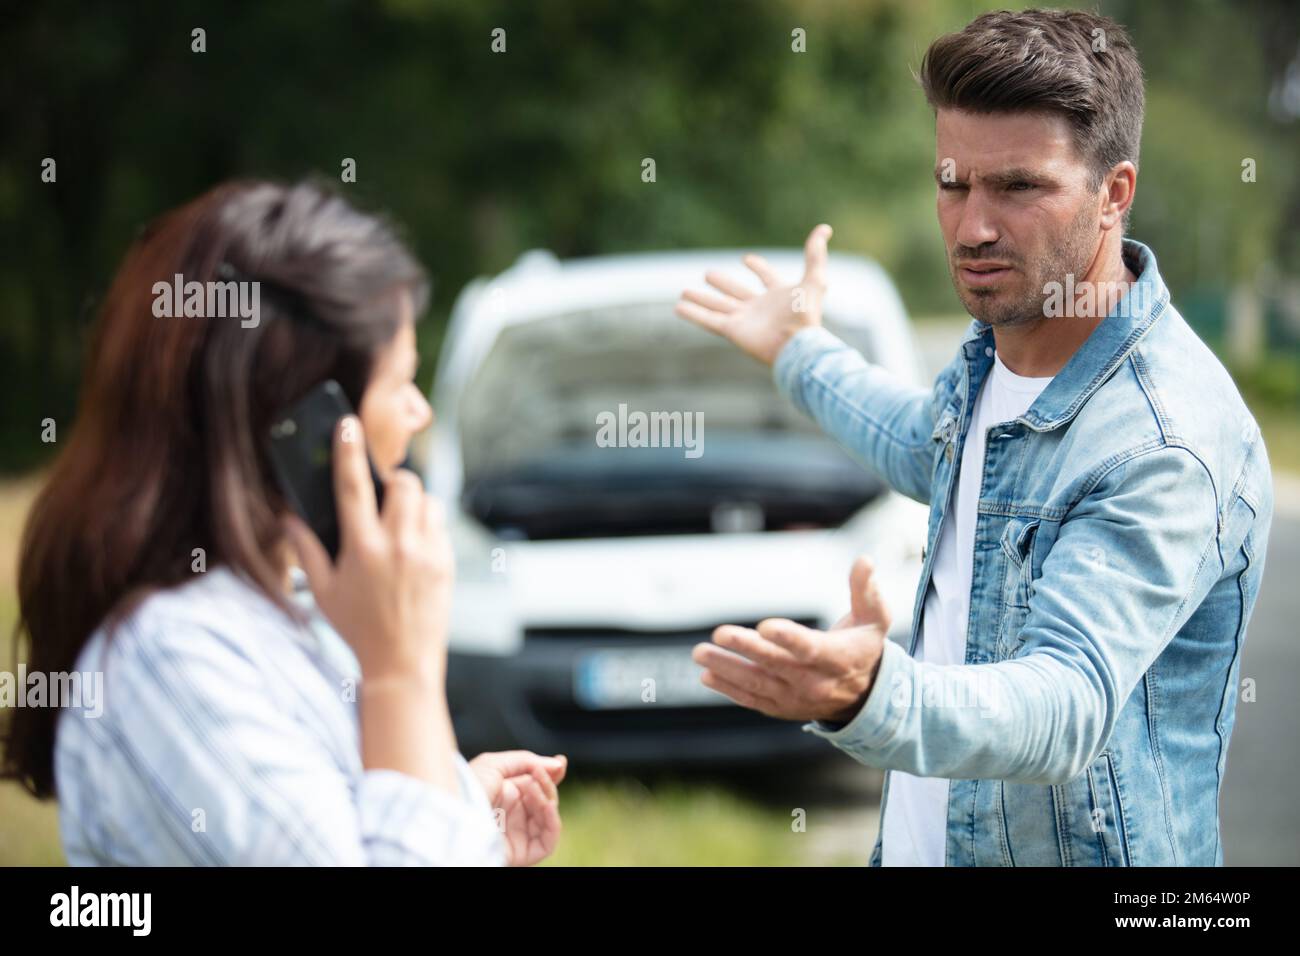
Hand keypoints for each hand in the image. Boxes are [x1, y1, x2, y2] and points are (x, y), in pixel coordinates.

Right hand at [284, 415, 453, 684]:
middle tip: (384, 495)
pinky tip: (414, 547)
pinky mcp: (447, 562)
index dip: (348, 451)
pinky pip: (441, 525)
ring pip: (428, 500)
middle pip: (403, 484)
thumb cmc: (358, 627)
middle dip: (394, 481)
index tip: (348, 424)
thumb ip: (305, 550)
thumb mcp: (323, 591)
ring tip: (400, 524)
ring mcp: (427, 553)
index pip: (353, 486)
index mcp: (361, 548)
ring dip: (414, 503)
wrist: (402, 662)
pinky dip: (428, 526)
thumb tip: (288, 518)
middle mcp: (397, 546)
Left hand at [470, 751, 566, 865]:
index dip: (550, 775)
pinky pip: (548, 841)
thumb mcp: (495, 764)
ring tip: (533, 786)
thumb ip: (527, 761)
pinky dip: (553, 822)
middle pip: (545, 800)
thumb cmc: (467, 789)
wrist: (453, 815)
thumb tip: (557, 765)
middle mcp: (513, 815)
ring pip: (548, 818)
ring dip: (547, 799)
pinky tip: (546, 806)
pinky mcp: (522, 853)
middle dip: (548, 784)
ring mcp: (518, 834)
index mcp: (505, 795)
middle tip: (539, 773)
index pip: (536, 786)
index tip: (560, 762)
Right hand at [674, 223, 831, 365]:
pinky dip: (693, 314)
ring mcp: (744, 320)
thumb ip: (816, 254)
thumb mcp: (814, 279)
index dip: (758, 268)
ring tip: (684, 291)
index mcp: (778, 296)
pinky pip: (709, 321)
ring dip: (701, 299)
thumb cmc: (806, 315)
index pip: (767, 278)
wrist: (796, 345)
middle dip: (723, 284)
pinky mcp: (732, 331)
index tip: (746, 259)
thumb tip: (824, 228)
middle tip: (707, 273)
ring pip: (718, 306)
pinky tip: (678, 307)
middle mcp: (759, 308)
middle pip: (736, 293)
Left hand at [693, 556, 890, 723]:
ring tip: (701, 653)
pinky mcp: (782, 707)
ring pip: (759, 684)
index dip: (788, 638)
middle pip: (777, 665)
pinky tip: (707, 674)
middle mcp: (815, 682)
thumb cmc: (863, 647)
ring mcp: (796, 698)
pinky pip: (753, 699)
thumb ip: (866, 590)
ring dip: (727, 668)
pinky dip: (729, 688)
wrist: (865, 697)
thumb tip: (865, 560)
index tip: (765, 626)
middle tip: (718, 633)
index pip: (810, 649)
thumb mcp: (874, 619)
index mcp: (837, 659)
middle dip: (746, 649)